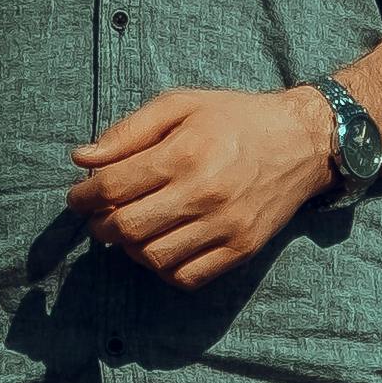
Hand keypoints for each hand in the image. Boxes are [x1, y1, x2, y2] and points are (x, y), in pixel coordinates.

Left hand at [69, 83, 333, 286]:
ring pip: (152, 258)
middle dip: (100, 225)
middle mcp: (205, 194)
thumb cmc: (234, 118)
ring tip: (132, 230)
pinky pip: (186, 277)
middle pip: (127, 228)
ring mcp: (226, 226)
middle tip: (100, 216)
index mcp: (185, 153)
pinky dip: (163, 267)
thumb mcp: (180, 105)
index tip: (79, 196)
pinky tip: (162, 244)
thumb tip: (83, 160)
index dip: (84, 196)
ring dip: (129, 248)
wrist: (302, 141)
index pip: (113, 188)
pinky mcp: (242, 249)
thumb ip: (128, 131)